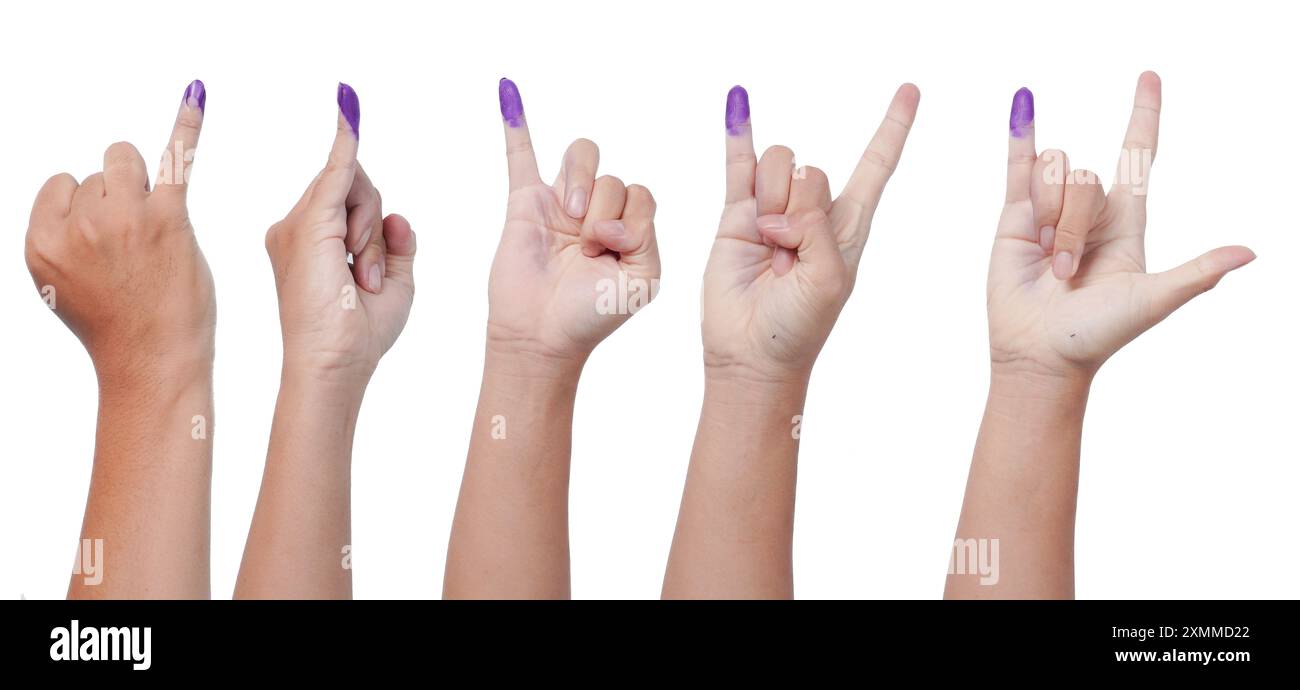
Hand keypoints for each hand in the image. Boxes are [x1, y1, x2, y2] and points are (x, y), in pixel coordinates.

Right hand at [25, 80, 213, 378]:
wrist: (153, 362)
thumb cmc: (117, 324)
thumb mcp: (63, 281)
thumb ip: (62, 236)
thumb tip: (75, 189)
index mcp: (41, 241)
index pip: (62, 184)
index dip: (90, 209)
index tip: (108, 246)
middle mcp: (78, 225)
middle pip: (97, 171)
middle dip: (118, 196)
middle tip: (137, 245)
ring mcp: (123, 218)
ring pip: (126, 159)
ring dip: (142, 184)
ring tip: (155, 231)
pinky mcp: (168, 219)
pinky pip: (175, 157)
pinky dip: (186, 123)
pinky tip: (195, 94)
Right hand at [265, 84, 416, 382]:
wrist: (334, 365)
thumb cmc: (360, 335)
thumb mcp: (396, 286)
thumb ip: (399, 247)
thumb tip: (398, 216)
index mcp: (313, 243)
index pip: (351, 201)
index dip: (368, 206)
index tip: (355, 123)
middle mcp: (296, 228)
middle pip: (355, 190)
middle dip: (375, 229)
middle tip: (370, 278)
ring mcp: (297, 224)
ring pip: (356, 188)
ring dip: (373, 234)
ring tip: (361, 278)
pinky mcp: (309, 222)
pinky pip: (340, 171)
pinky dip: (348, 140)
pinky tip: (350, 108)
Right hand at [485, 78, 660, 366]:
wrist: (542, 336)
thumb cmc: (592, 315)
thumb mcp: (642, 280)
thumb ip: (644, 237)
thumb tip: (609, 214)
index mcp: (629, 229)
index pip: (642, 195)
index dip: (631, 217)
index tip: (613, 249)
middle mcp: (598, 212)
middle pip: (614, 177)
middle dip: (605, 209)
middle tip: (588, 247)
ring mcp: (560, 205)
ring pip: (583, 157)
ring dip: (581, 183)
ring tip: (570, 219)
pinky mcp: (524, 204)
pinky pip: (520, 153)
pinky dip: (515, 120)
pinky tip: (508, 90)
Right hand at [701, 85, 920, 379]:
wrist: (753, 353)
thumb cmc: (800, 327)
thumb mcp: (831, 279)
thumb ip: (817, 229)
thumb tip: (783, 203)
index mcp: (850, 225)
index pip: (875, 166)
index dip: (892, 128)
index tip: (910, 91)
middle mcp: (814, 211)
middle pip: (812, 167)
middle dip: (797, 207)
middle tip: (787, 258)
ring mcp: (774, 210)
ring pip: (777, 164)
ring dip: (769, 201)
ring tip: (765, 247)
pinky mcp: (736, 215)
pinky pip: (739, 163)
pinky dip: (740, 131)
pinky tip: (739, 100)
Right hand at [990, 72, 1254, 380]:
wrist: (1041, 353)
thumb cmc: (1098, 334)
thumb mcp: (1153, 299)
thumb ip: (1196, 272)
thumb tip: (1249, 253)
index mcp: (1126, 222)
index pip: (1137, 155)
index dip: (1143, 115)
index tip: (1148, 77)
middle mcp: (1089, 211)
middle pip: (1086, 176)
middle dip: (1073, 223)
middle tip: (1067, 272)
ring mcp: (1049, 212)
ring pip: (1053, 173)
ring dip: (1048, 218)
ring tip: (1043, 263)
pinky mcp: (1014, 217)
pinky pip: (1019, 166)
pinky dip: (1020, 133)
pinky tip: (1024, 102)